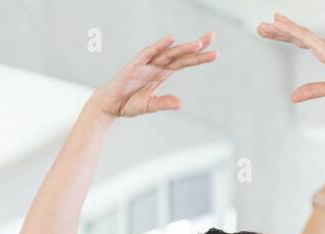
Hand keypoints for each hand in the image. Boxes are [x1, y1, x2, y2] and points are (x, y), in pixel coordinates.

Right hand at [92, 33, 216, 117]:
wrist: (109, 106)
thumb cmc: (128, 104)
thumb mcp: (150, 105)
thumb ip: (164, 103)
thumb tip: (180, 104)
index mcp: (161, 74)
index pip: (184, 62)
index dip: (198, 57)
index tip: (215, 53)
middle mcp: (156, 66)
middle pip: (179, 54)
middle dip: (196, 47)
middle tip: (212, 37)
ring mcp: (146, 64)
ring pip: (168, 53)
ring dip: (183, 48)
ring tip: (199, 43)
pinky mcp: (134, 66)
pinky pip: (148, 53)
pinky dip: (159, 46)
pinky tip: (170, 40)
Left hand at [257, 13, 324, 101]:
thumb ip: (312, 90)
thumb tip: (293, 97)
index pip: (302, 41)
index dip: (287, 36)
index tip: (273, 31)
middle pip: (296, 34)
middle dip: (278, 30)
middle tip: (261, 27)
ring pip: (298, 33)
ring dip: (281, 28)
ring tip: (265, 24)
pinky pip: (305, 37)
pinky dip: (291, 30)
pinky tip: (280, 25)